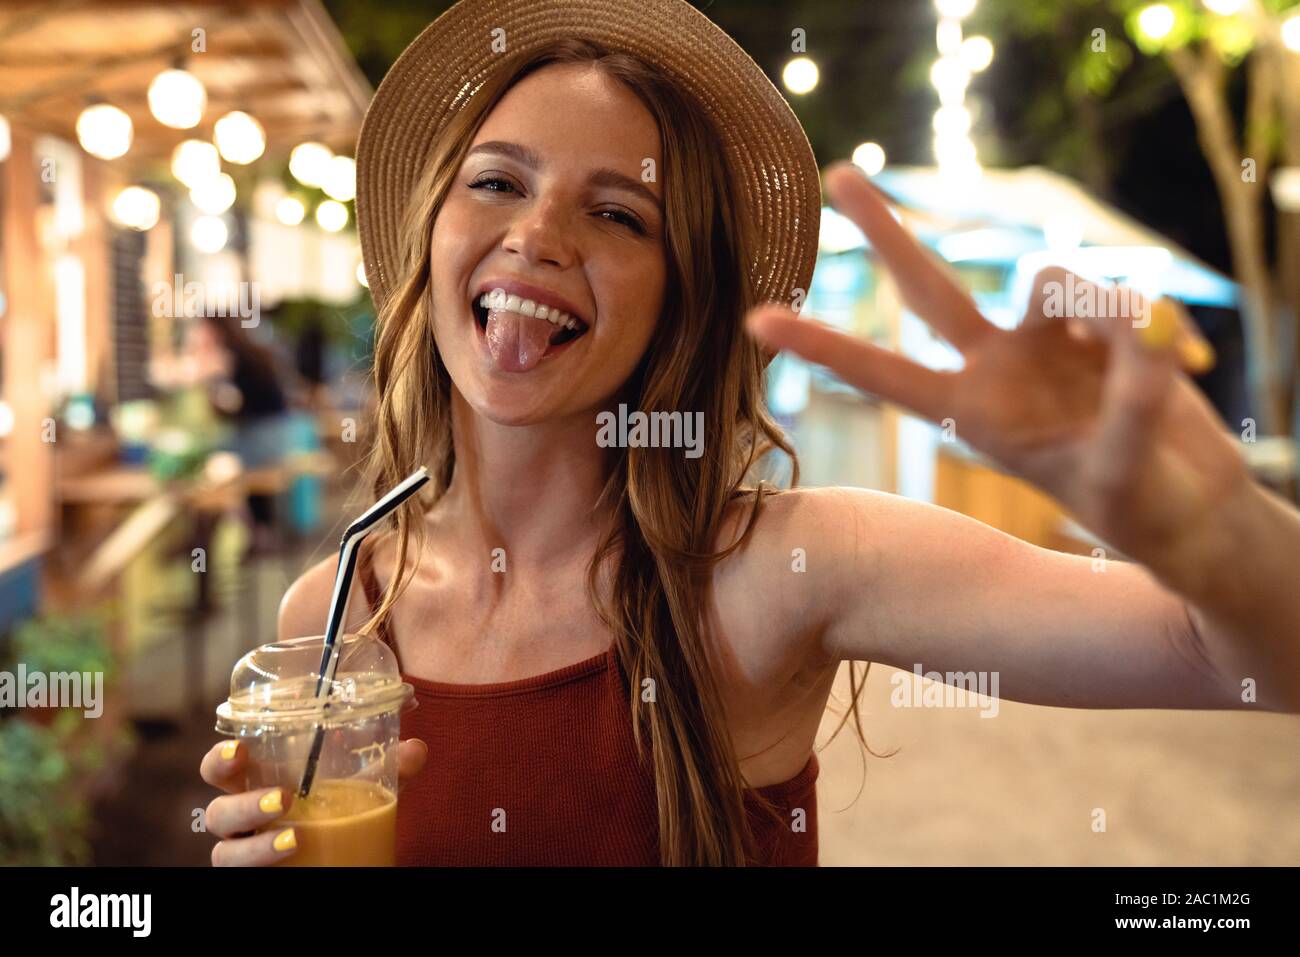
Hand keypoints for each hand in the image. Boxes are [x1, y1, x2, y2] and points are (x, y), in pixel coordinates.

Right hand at [200, 737, 427, 865]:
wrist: (344, 857)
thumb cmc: (339, 811)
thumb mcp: (366, 789)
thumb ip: (389, 768)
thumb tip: (416, 749)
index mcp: (258, 785)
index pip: (222, 769)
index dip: (220, 759)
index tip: (239, 750)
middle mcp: (243, 821)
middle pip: (215, 813)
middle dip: (240, 805)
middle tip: (282, 799)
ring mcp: (245, 854)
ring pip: (225, 855)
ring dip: (255, 847)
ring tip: (295, 838)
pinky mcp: (255, 880)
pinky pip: (241, 881)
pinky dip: (261, 869)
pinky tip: (292, 859)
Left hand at [746, 162, 1249, 580]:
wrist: (1187, 505)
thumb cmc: (1140, 505)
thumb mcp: (1123, 470)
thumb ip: (1131, 401)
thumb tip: (1143, 322)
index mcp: (971, 415)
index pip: (885, 376)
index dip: (827, 348)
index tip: (758, 320)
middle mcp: (997, 365)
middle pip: (931, 288)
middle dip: (887, 232)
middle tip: (838, 174)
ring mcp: (1044, 338)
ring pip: (1055, 278)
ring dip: (1109, 308)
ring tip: (1163, 361)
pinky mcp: (1100, 320)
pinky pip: (1126, 293)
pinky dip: (1161, 324)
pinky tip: (1192, 360)